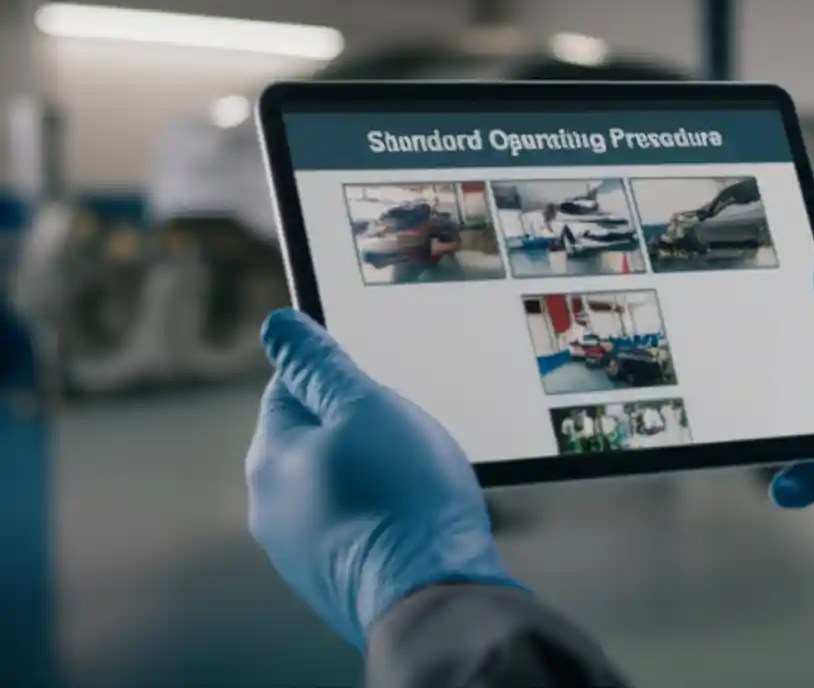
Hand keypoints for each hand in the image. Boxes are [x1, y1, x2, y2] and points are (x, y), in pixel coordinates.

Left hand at [246, 309, 517, 647]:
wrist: (434, 596)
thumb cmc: (401, 495)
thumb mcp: (363, 407)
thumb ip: (319, 364)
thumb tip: (279, 326)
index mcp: (271, 459)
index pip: (289, 387)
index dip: (337, 373)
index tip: (378, 381)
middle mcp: (274, 507)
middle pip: (318, 437)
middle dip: (362, 425)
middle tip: (407, 429)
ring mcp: (304, 549)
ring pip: (342, 481)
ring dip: (378, 469)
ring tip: (420, 475)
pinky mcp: (340, 577)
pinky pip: (362, 522)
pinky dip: (388, 510)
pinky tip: (419, 513)